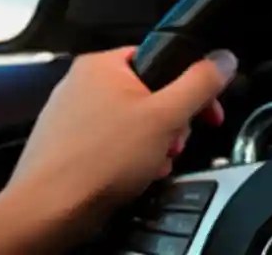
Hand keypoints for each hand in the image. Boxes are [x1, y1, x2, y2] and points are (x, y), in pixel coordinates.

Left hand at [5, 47, 236, 237]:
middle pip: (150, 93)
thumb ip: (200, 83)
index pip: (163, 59)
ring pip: (133, 122)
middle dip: (172, 124)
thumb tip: (222, 59)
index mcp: (103, 65)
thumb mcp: (167, 116)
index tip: (207, 110)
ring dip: (154, 144)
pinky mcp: (67, 144)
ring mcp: (71, 115)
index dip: (193, 86)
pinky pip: (112, 143)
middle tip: (173, 143)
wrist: (49, 211)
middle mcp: (82, 84)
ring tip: (151, 163)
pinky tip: (133, 175)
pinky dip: (129, 158)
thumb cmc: (96, 163)